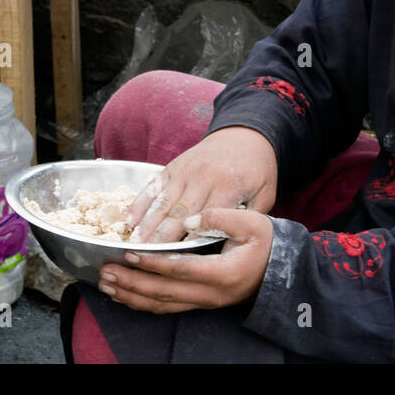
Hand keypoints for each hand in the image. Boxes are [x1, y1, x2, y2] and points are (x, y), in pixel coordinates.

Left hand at [98, 207, 272, 312]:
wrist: (280, 269)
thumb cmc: (266, 242)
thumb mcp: (253, 222)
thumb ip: (222, 217)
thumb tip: (189, 220)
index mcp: (223, 273)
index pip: (181, 268)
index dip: (154, 263)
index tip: (130, 252)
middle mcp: (211, 293)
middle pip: (164, 292)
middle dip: (132, 283)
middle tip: (106, 272)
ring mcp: (205, 302)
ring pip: (163, 305)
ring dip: (132, 296)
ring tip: (107, 285)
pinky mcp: (201, 303)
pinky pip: (168, 308)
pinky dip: (143, 303)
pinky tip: (125, 296)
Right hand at [125, 125, 277, 243]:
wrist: (244, 135)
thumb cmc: (256, 171)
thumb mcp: (265, 194)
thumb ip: (249, 218)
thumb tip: (232, 245)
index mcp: (227, 186)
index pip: (207, 217)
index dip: (192, 239)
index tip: (178, 259)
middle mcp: (202, 177)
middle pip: (180, 211)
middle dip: (163, 236)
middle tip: (148, 258)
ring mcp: (185, 170)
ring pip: (163, 201)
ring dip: (147, 224)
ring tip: (134, 245)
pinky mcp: (173, 166)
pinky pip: (153, 186)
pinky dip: (139, 203)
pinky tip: (129, 221)